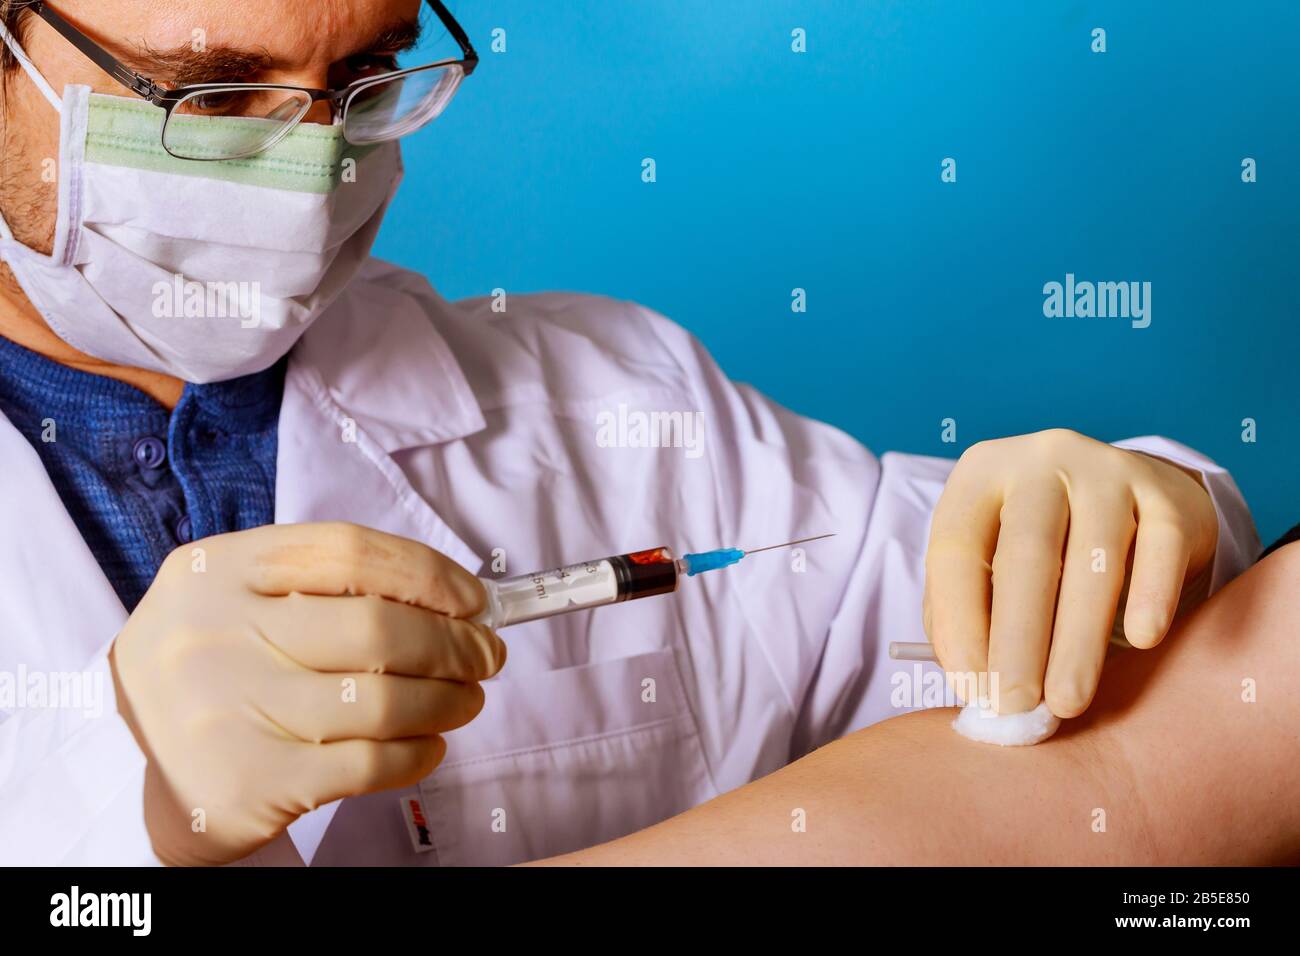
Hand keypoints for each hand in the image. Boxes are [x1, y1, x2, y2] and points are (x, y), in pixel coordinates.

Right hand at [111, 522, 504, 865]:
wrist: (138, 767)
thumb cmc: (219, 665)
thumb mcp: (241, 597)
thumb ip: (328, 583)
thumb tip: (455, 600)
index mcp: (217, 569)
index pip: (350, 551)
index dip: (429, 573)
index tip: (474, 600)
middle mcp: (216, 633)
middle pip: (376, 627)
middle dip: (454, 644)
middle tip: (485, 656)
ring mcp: (232, 710)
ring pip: (383, 701)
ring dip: (448, 700)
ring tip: (465, 699)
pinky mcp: (253, 782)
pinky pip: (370, 762)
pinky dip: (418, 752)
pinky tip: (429, 744)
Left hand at [923, 429, 1217, 717]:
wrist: (1128, 491)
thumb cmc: (1040, 545)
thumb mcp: (986, 560)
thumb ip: (964, 614)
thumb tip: (970, 682)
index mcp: (981, 475)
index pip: (956, 549)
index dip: (958, 621)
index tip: (970, 686)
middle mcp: (1040, 461)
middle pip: (1026, 554)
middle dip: (1018, 640)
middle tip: (1015, 705)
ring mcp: (1108, 470)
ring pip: (1094, 560)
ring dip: (1077, 641)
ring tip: (1066, 702)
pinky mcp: (1166, 494)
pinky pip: (1161, 547)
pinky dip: (1151, 596)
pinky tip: (1140, 640)